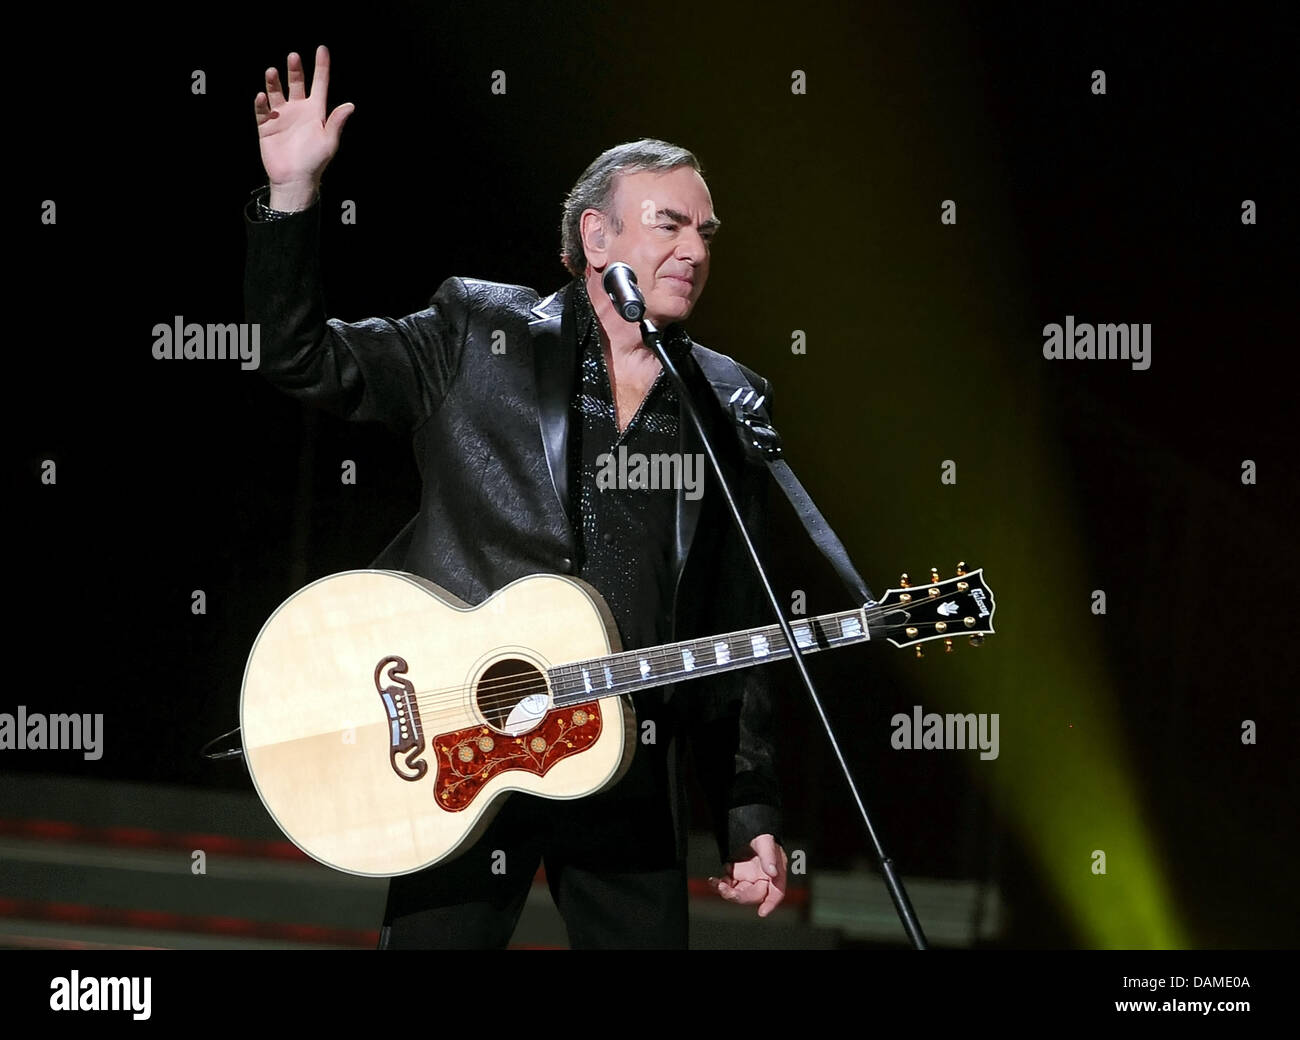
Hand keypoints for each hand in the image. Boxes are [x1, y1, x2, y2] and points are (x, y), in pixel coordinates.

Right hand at [254, 45, 354, 208]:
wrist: (294, 180)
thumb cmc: (315, 162)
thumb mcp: (329, 141)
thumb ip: (336, 121)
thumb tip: (351, 105)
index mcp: (315, 112)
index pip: (319, 84)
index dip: (321, 67)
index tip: (322, 49)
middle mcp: (298, 110)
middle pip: (296, 83)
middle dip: (295, 69)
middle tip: (294, 56)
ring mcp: (281, 116)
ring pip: (276, 92)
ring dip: (273, 81)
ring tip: (272, 71)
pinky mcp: (267, 126)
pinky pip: (262, 110)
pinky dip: (261, 102)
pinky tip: (262, 97)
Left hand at [709, 833, 786, 917]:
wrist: (746, 827)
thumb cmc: (761, 835)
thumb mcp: (766, 842)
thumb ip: (769, 857)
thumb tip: (772, 873)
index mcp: (776, 873)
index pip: (777, 892)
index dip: (771, 904)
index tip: (762, 912)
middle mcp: (763, 879)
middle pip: (754, 895)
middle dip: (740, 896)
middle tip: (726, 890)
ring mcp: (748, 878)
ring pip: (739, 893)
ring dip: (728, 892)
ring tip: (717, 884)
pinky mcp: (736, 876)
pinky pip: (728, 885)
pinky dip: (719, 885)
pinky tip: (713, 881)